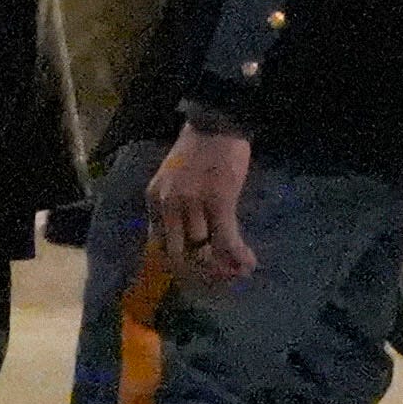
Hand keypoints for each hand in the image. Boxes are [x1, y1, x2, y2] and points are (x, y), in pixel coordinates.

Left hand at [149, 122, 256, 287]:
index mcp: (153, 200)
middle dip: (199, 273)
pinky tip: (249, 263)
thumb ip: (174, 205)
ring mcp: (192, 205)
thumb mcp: (173, 179)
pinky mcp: (219, 202)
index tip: (198, 275)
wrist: (216, 125)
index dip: (179, 266)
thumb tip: (189, 237)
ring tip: (239, 272)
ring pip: (204, 250)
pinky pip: (226, 239)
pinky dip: (237, 255)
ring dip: (223, 267)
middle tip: (219, 279)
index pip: (159, 245)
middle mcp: (167, 206)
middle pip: (178, 254)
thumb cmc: (198, 150)